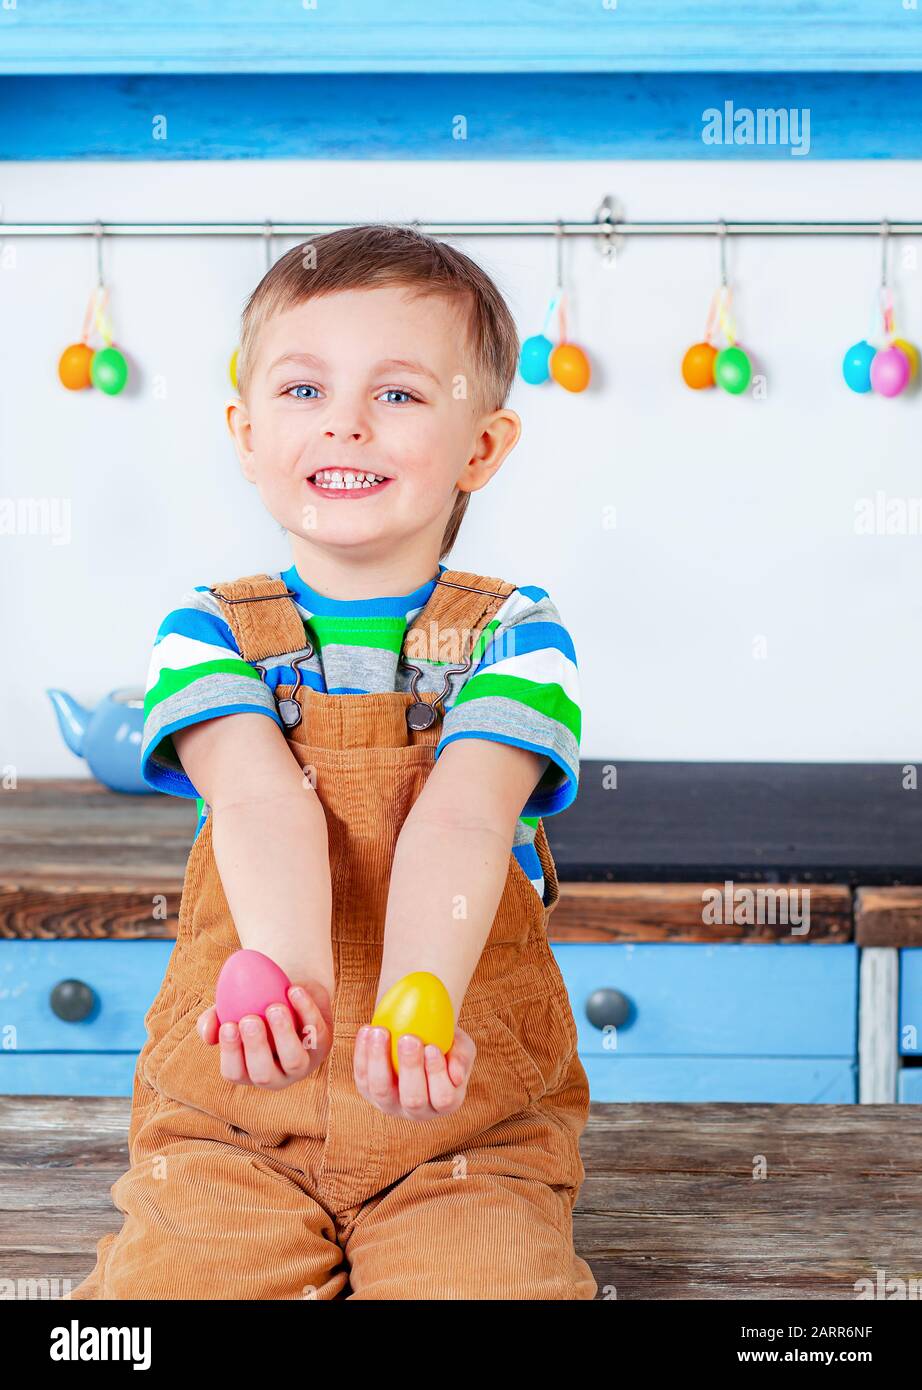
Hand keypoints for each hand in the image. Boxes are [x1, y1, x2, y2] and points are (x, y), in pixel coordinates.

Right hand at [196, 980, 332, 1088]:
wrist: (289, 992)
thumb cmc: (252, 1005)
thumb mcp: (230, 1009)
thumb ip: (213, 1021)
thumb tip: (208, 1034)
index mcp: (247, 1071)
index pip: (234, 1073)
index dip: (230, 1053)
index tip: (228, 1025)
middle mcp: (275, 1075)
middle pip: (264, 1075)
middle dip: (256, 1048)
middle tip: (249, 1019)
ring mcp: (301, 1065)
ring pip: (294, 1061)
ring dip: (283, 1034)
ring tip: (273, 1007)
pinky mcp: (322, 1046)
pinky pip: (316, 1032)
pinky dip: (306, 1010)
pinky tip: (294, 990)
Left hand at [353, 1024, 475, 1120]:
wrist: (419, 1038)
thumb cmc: (444, 1044)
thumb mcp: (461, 1046)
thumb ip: (462, 1056)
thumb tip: (455, 1075)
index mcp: (446, 1103)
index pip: (443, 1097)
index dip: (437, 1074)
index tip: (431, 1047)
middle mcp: (417, 1110)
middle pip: (413, 1099)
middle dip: (410, 1067)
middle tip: (409, 1038)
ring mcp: (390, 1104)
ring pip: (381, 1090)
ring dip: (379, 1060)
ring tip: (381, 1031)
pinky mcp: (368, 1092)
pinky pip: (362, 1077)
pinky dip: (362, 1053)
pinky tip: (368, 1030)